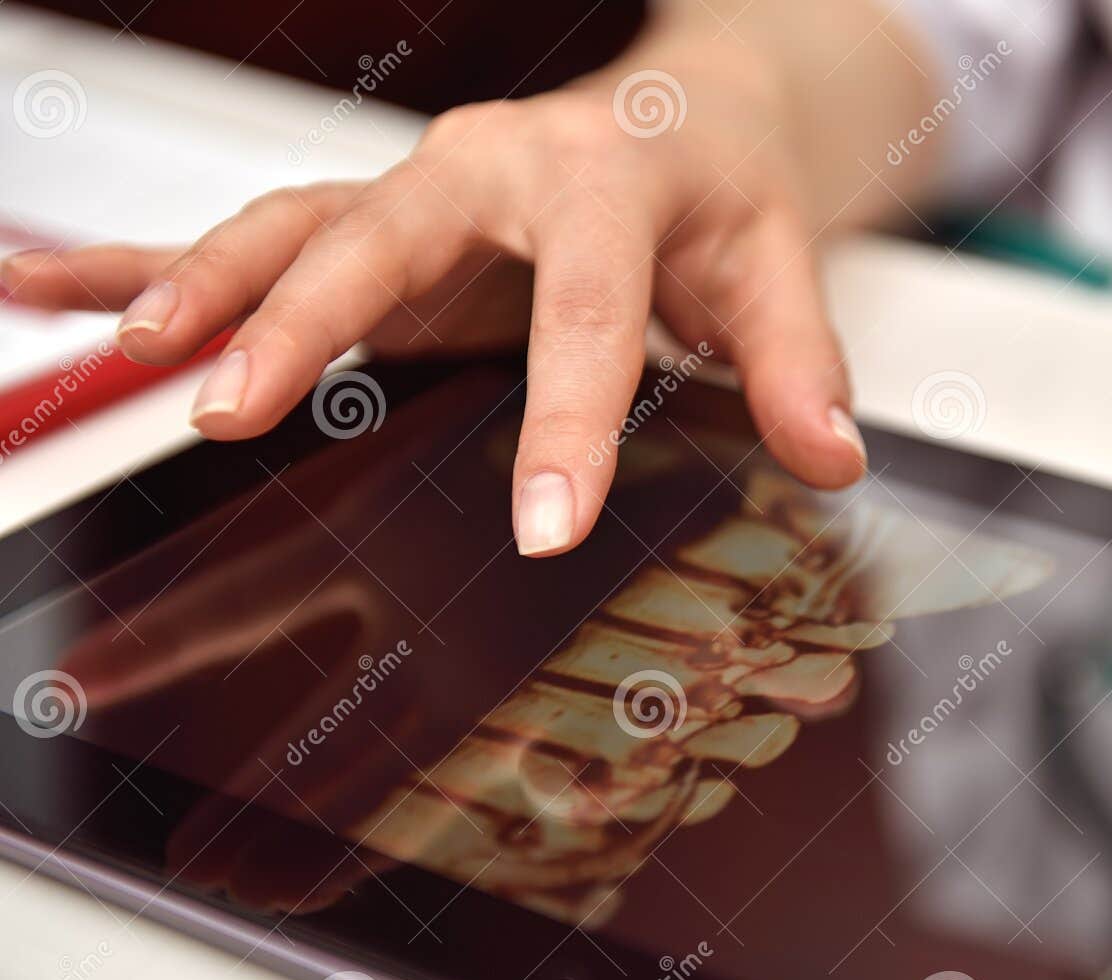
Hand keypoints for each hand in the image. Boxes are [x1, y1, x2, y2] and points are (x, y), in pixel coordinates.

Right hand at [0, 37, 867, 555]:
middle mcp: (489, 170)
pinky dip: (154, 265)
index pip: (585, 313)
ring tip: (111, 348)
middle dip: (303, 320)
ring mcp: (417, 193)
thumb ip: (799, 365)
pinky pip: (255, 237)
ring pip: (290, 227)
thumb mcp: (779, 269)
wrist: (679, 116)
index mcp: (604, 183)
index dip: (568, 423)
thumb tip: (832, 459)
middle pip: (383, 238)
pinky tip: (60, 292)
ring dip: (194, 285)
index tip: (546, 529)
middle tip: (235, 407)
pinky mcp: (376, 224)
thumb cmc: (724, 193)